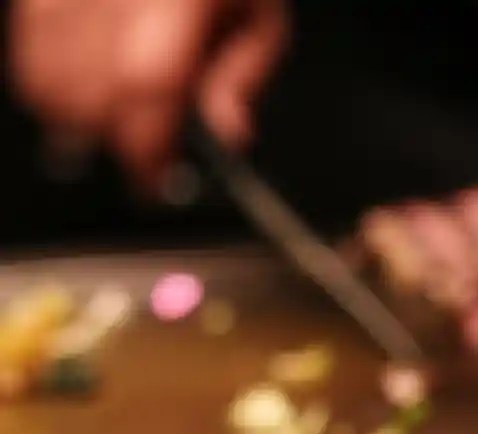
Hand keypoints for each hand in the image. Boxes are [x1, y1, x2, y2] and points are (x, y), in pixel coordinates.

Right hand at [8, 0, 288, 192]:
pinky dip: (44, 77)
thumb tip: (229, 133)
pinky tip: (81, 85)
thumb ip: (242, 76)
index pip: (147, 82)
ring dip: (73, 116)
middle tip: (141, 157)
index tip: (155, 180)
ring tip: (113, 122)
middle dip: (111, 141)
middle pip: (86, 88)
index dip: (145, 147)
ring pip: (42, 74)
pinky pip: (25, 41)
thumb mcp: (259, 16)